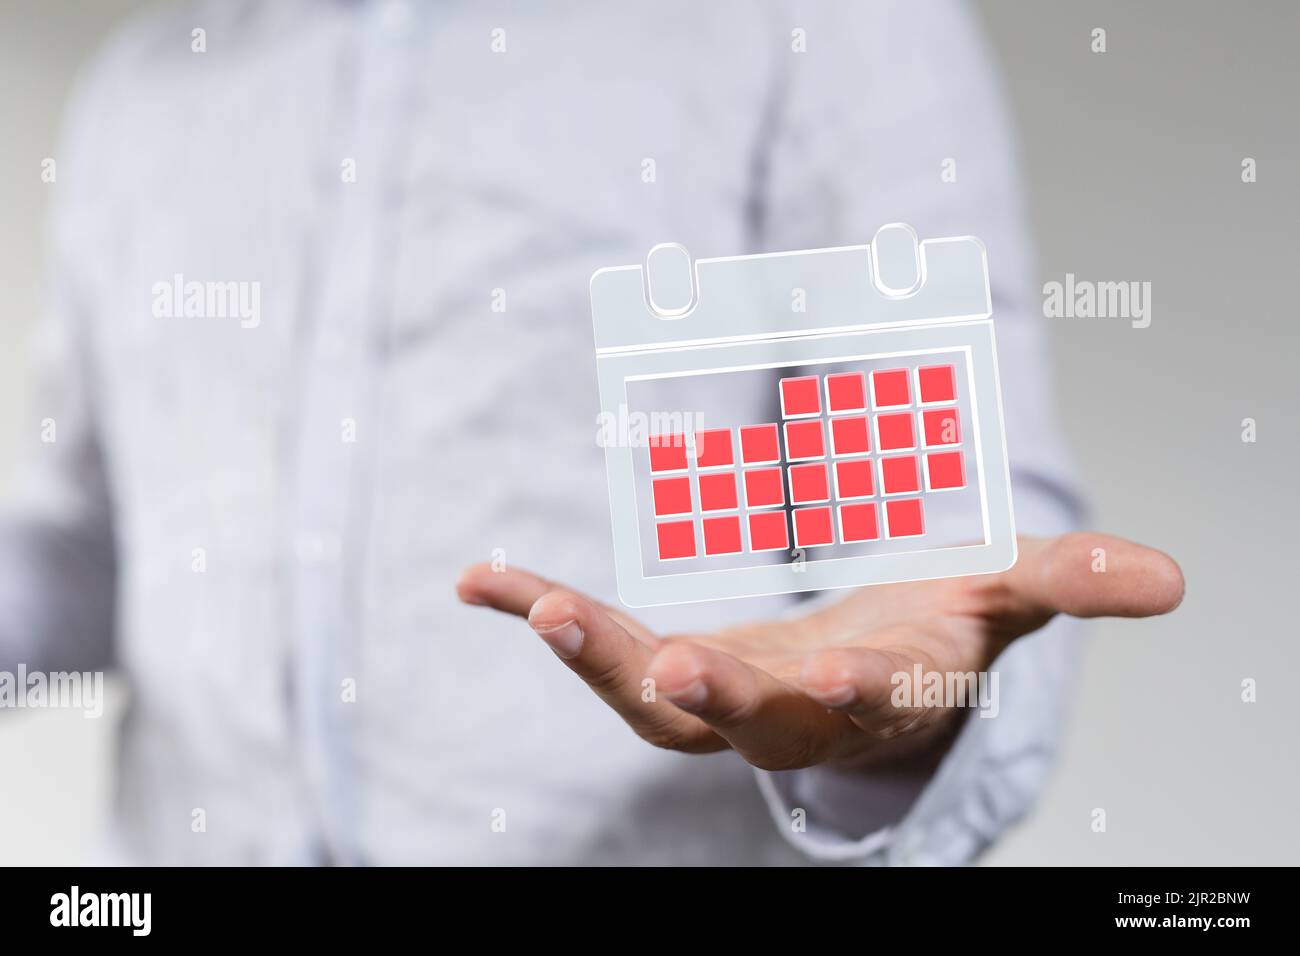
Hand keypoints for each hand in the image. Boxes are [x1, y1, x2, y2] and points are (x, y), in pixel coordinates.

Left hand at [456, 533, 1182, 771]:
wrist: (860, 668)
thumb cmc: (934, 629)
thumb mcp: (1005, 596)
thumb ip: (1076, 583)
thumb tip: (1173, 580)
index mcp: (874, 694)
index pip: (863, 704)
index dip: (849, 691)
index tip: (829, 670)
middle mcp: (788, 711)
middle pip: (749, 722)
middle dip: (718, 699)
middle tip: (673, 668)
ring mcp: (719, 700)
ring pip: (651, 703)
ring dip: (596, 657)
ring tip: (533, 600)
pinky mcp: (666, 673)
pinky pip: (599, 650)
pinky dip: (538, 613)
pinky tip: (476, 577)